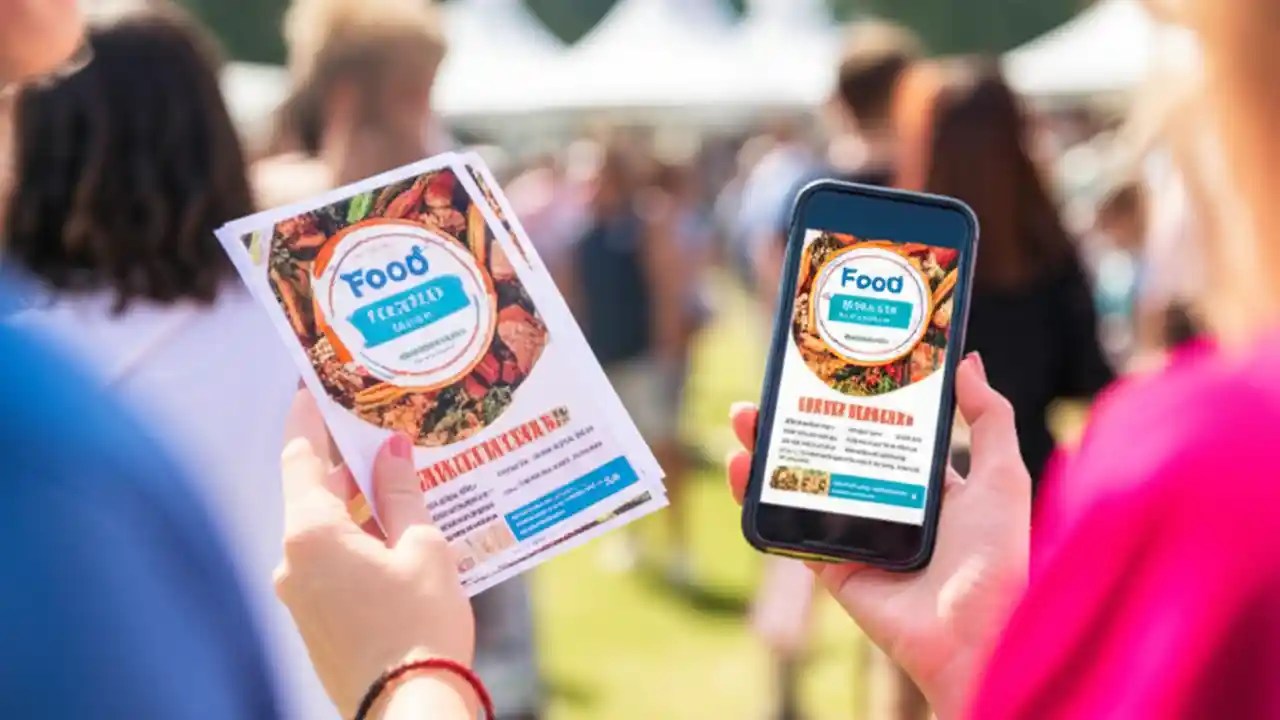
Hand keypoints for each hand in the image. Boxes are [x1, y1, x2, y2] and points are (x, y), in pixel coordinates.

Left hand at [273, 389, 474, 718]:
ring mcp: (298, 595)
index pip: (300, 456)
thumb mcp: (423, 548)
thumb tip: (391, 451)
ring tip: (402, 484)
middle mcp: (291, 560)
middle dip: (347, 464)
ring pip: (324, 531)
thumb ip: (402, 495)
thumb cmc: (419, 626)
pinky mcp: (313, 622)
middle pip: (313, 493)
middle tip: (381, 431)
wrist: (407, 711)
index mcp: (311, 533)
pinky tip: (395, 537)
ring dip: (358, 506)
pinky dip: (356, 541)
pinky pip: (329, 564)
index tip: (314, 384)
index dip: (309, 417)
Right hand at [726, 354, 1029, 718]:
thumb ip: (990, 418)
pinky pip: (787, 527)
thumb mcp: (1003, 476)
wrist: (974, 637)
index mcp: (928, 486)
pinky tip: (739, 466)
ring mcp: (855, 537)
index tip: (828, 370)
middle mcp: (887, 507)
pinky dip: (756, 498)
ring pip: (801, 484)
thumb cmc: (997, 558)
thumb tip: (966, 360)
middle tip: (775, 388)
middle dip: (798, 420)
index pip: (882, 432)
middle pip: (831, 453)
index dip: (853, 402)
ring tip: (744, 418)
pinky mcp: (830, 567)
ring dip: (767, 451)